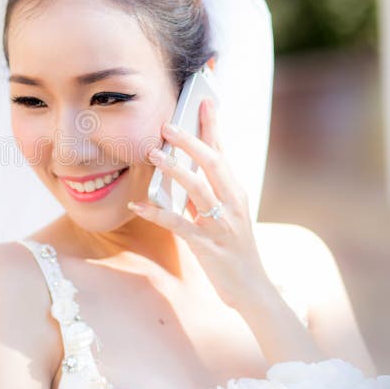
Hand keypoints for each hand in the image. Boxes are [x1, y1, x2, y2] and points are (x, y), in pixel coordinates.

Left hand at [127, 98, 272, 310]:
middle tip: (167, 124)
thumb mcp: (223, 215)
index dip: (212, 125)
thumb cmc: (233, 248)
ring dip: (175, 170)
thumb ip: (203, 193)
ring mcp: (222, 224)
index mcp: (235, 191)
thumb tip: (179, 170)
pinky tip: (137, 204)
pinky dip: (156, 213)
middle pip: (213, 163)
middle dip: (191, 141)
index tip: (204, 99)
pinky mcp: (208, 246)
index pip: (223, 151)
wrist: (252, 289)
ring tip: (153, 155)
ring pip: (198, 189)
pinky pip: (179, 225)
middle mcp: (232, 203)